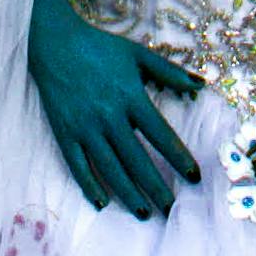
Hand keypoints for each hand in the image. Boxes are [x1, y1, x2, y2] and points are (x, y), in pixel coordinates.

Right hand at [30, 0, 203, 219]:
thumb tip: (201, 84)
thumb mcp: (138, 53)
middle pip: (136, 159)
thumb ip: (170, 72)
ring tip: (145, 213)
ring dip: (128, 193)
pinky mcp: (64, 132)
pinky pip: (77, 164)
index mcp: (130, 96)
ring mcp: (85, 126)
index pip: (160, 134)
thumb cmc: (100, 47)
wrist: (54, 42)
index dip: (178, 157)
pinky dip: (89, 185)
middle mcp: (109, 115)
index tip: (194, 177)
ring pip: (109, 168)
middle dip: (156, 186)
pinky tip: (102, 202)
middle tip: (171, 208)